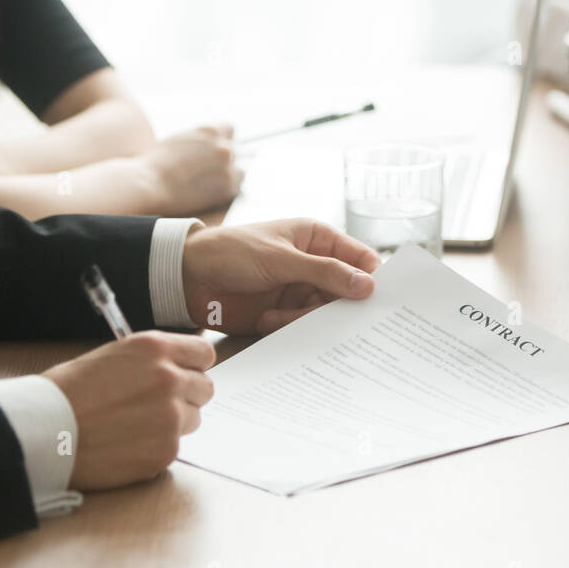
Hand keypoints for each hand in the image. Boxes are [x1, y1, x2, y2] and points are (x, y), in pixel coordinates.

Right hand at [42, 331, 215, 489]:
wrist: (43, 431)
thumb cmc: (67, 393)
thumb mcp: (112, 356)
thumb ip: (151, 362)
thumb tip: (176, 368)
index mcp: (156, 349)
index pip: (204, 353)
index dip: (193, 365)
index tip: (185, 373)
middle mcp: (170, 379)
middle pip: (205, 388)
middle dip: (187, 395)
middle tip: (158, 404)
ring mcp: (171, 417)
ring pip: (193, 419)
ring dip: (173, 423)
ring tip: (135, 426)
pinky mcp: (165, 451)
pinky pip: (175, 447)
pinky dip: (156, 447)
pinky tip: (127, 444)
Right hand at [136, 125, 243, 215]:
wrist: (150, 185)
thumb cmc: (156, 163)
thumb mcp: (179, 139)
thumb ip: (200, 140)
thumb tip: (212, 145)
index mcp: (210, 130)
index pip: (230, 130)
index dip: (222, 140)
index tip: (213, 151)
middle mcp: (223, 147)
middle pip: (235, 151)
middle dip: (223, 160)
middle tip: (206, 171)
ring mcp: (228, 168)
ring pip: (240, 171)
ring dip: (229, 176)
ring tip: (208, 184)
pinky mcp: (228, 189)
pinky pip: (237, 188)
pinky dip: (227, 191)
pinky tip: (209, 193)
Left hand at [182, 219, 380, 334]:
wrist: (187, 277)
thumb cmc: (231, 252)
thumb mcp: (280, 258)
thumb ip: (324, 272)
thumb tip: (368, 285)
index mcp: (319, 239)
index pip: (361, 259)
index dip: (374, 279)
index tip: (381, 301)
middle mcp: (315, 265)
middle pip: (348, 292)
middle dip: (340, 307)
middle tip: (329, 319)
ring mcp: (301, 291)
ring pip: (326, 313)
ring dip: (305, 319)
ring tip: (275, 316)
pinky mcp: (286, 314)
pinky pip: (305, 327)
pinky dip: (291, 328)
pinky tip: (267, 322)